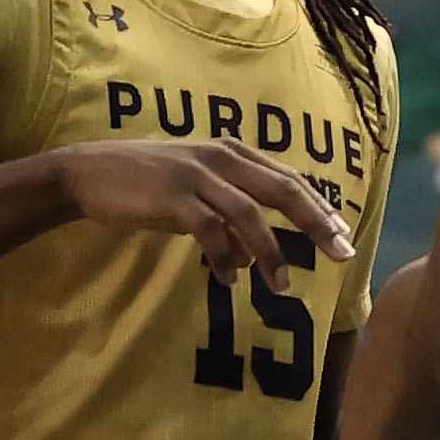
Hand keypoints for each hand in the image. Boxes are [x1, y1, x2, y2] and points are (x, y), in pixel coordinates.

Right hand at [52, 138, 353, 290]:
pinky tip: (229, 279)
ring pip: (249, 212)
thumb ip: (227, 218)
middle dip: (316, 221)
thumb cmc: (151, 184)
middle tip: (342, 252)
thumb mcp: (197, 193)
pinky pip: (208, 229)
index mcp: (233, 153)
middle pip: (282, 189)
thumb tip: (254, 259)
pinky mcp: (173, 197)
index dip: (319, 206)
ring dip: (270, 251)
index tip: (344, 234)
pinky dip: (223, 256)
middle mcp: (223, 158)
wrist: (95, 172)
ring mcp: (198, 175)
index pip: (289, 178)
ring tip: (282, 287)